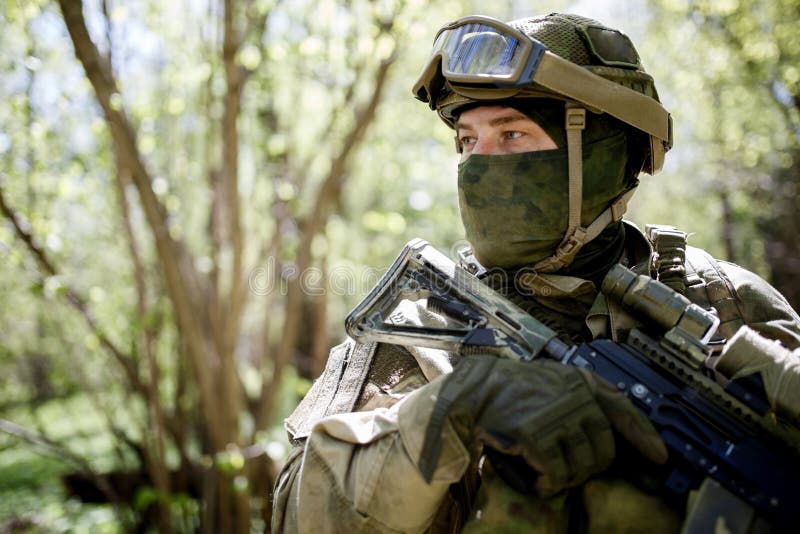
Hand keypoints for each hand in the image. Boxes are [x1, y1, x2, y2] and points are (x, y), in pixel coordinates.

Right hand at [429, 355, 666, 495]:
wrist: (476, 392)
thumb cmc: (514, 390)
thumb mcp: (555, 380)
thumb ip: (583, 396)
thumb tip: (612, 430)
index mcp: (582, 382)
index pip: (624, 409)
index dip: (645, 436)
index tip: (660, 457)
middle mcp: (575, 398)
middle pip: (604, 451)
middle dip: (589, 467)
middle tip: (567, 467)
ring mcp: (558, 417)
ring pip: (583, 467)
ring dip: (566, 478)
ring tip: (547, 471)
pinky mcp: (538, 436)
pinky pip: (557, 476)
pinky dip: (546, 485)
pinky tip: (535, 479)